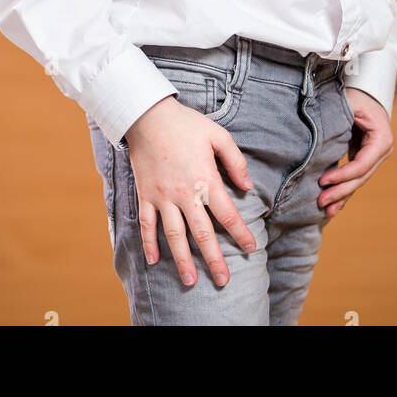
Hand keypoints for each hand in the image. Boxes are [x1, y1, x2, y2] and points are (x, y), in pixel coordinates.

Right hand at [124, 95, 255, 287]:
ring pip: (175, 235)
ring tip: (190, 280)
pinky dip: (149, 243)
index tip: (250, 248)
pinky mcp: (146, 195)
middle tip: (223, 281)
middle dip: (214, 259)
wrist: (148, 116)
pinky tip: (154, 260)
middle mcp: (185, 194)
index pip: (227, 214)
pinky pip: (147, 224)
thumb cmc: (186, 124)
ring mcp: (163, 197)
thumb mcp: (218, 136)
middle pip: (202, 233)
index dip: (240, 234)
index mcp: (206, 180)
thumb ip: (235, 161)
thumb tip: (248, 186)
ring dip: (183, 260)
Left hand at [317, 88, 393, 215]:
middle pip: (360, 177)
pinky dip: (344, 192)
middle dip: (340, 191)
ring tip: (325, 209)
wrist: (366, 92)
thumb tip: (322, 138)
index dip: (343, 175)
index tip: (323, 180)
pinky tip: (333, 207)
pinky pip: (354, 179)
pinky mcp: (365, 160)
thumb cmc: (356, 95)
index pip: (362, 164)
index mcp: (381, 138)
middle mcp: (382, 151)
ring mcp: (375, 157)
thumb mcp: (349, 102)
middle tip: (321, 201)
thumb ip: (339, 119)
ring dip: (342, 196)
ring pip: (358, 181)